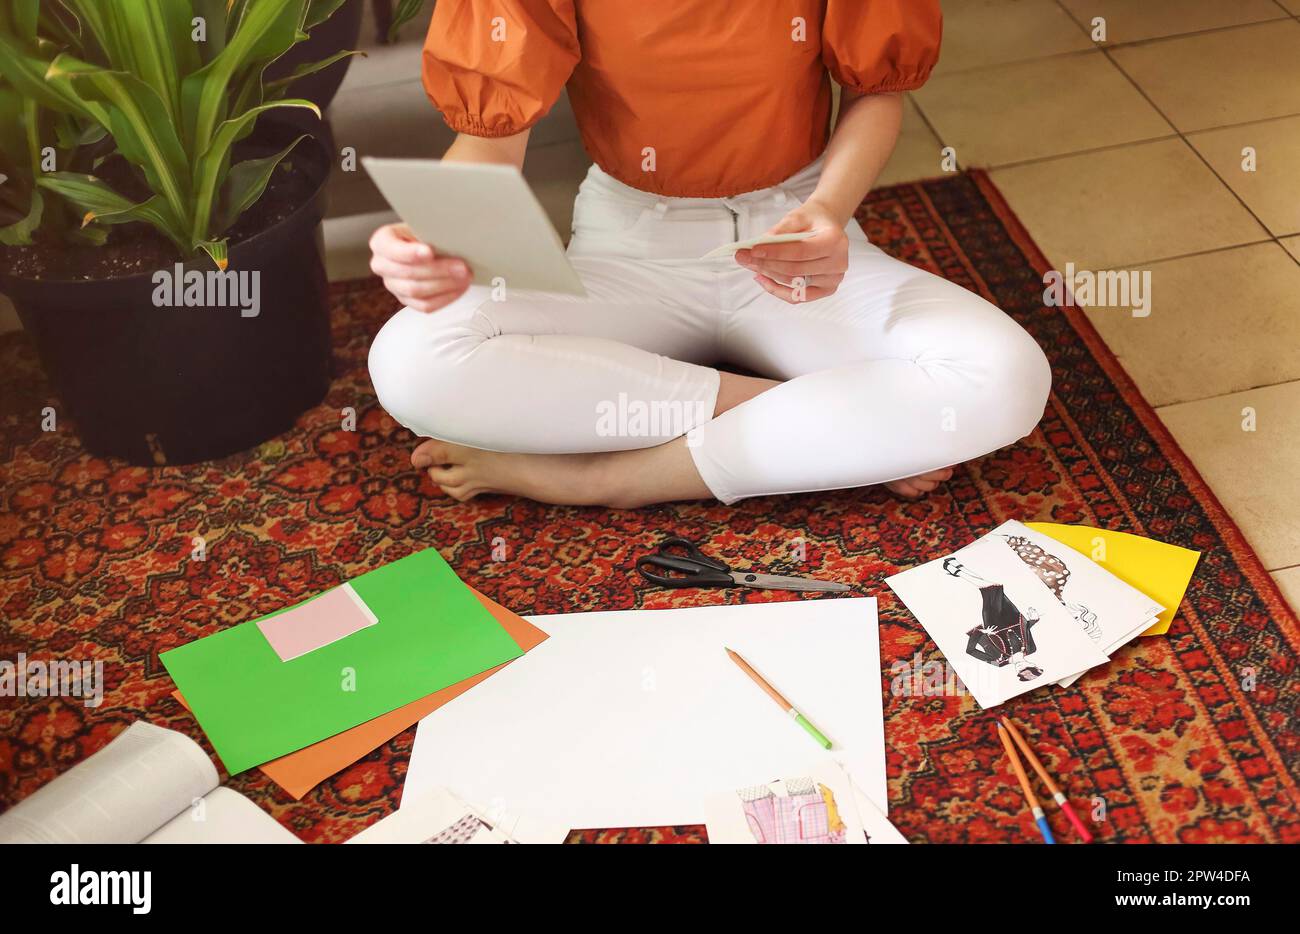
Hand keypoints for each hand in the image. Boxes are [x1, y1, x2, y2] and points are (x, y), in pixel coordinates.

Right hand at [369, 223, 471, 312]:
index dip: (411, 253)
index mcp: (381, 242)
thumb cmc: (425, 232)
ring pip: (417, 291)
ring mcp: (393, 285)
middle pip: (407, 273)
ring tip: (465, 276)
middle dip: (438, 270)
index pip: (391, 250)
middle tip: (462, 266)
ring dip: (445, 284)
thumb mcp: (424, 225)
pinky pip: (425, 305)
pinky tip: (460, 287)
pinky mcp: (407, 300)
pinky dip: (446, 297)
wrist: (427, 244)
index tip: (430, 252)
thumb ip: (430, 231)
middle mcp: (382, 265)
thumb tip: (449, 238)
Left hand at [734, 200, 848, 303]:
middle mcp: (838, 263)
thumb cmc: (813, 222)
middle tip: (744, 257)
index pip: (800, 251)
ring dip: (768, 274)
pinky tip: (762, 278)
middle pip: (794, 270)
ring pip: (792, 283)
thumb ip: (780, 231)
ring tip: (750, 264)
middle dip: (765, 263)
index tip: (753, 250)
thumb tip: (760, 244)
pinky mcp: (824, 290)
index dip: (774, 252)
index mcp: (835, 241)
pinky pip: (796, 297)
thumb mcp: (797, 217)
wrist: (825, 227)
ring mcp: (832, 280)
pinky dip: (777, 289)